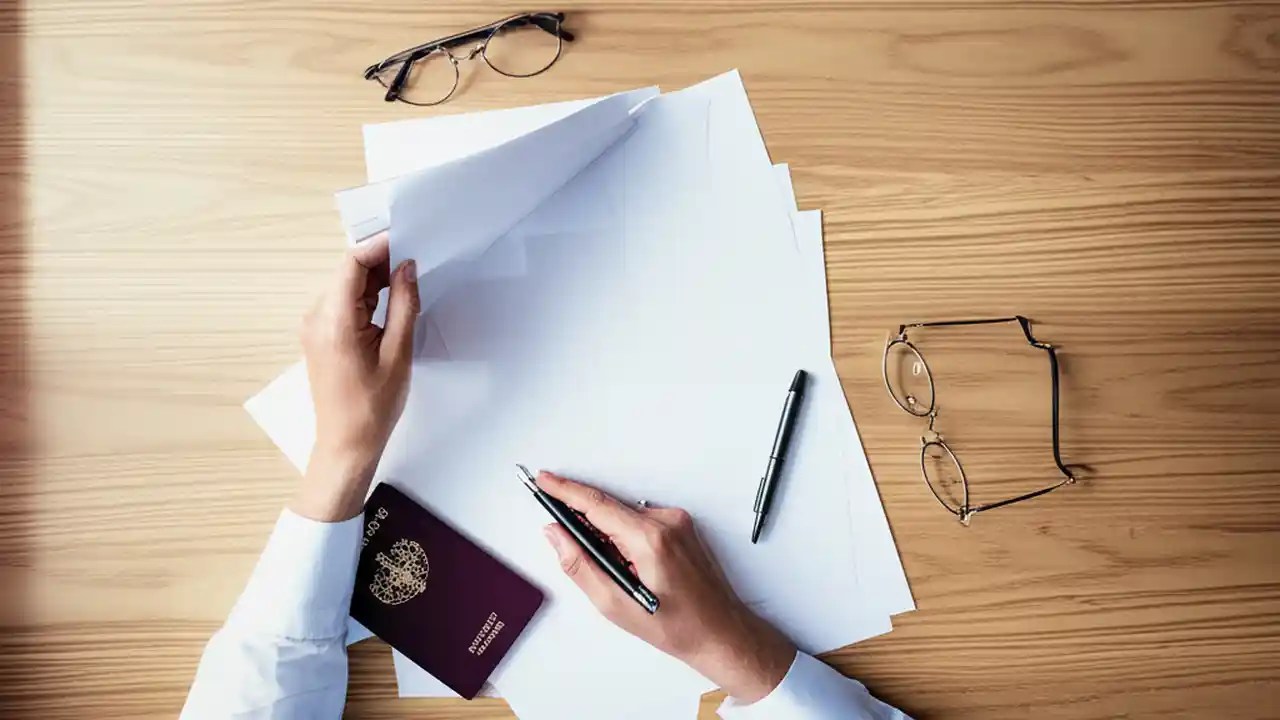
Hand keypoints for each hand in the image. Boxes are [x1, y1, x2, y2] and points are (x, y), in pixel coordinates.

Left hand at [293, 233, 419, 521]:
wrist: (347, 444)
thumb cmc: (374, 406)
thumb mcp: (398, 353)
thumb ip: (404, 304)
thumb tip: (408, 267)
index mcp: (333, 320)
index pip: (352, 264)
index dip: (380, 247)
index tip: (409, 239)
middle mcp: (317, 317)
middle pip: (348, 272)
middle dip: (381, 261)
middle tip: (417, 259)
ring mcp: (315, 326)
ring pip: (347, 286)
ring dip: (376, 279)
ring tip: (410, 280)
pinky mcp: (320, 336)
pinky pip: (344, 303)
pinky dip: (367, 296)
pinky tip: (391, 301)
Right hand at [538, 472, 795, 703]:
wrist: (720, 631)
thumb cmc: (677, 625)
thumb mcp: (615, 604)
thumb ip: (580, 565)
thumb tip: (557, 536)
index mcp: (649, 539)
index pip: (596, 504)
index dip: (564, 491)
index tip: (544, 481)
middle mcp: (667, 521)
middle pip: (609, 508)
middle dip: (583, 519)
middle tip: (564, 537)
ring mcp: (678, 521)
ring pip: (624, 515)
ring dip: (608, 533)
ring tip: (615, 572)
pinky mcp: (682, 525)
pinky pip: (641, 521)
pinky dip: (627, 536)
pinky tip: (630, 566)